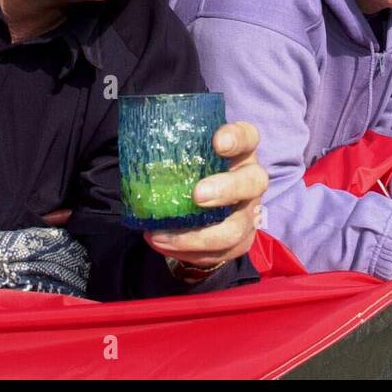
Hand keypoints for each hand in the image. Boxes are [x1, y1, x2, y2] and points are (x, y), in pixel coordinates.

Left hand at [143, 121, 268, 268]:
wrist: (206, 206)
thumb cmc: (192, 171)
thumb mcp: (187, 154)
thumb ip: (173, 149)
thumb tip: (138, 145)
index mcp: (240, 152)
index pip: (248, 137)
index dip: (237, 138)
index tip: (217, 142)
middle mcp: (251, 181)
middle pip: (253, 182)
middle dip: (226, 189)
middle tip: (197, 195)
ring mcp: (248, 213)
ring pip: (236, 228)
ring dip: (198, 236)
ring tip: (162, 235)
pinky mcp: (241, 241)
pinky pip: (220, 253)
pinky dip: (188, 253)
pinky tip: (163, 245)